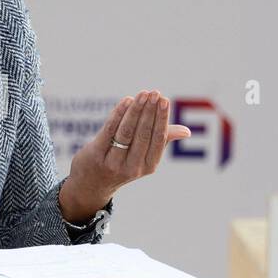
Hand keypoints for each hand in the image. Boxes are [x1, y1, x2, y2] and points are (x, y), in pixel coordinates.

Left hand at [60, 91, 190, 219]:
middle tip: (154, 93)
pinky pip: (109, 130)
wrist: (90, 184)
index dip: (162, 119)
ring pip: (126, 132)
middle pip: (143, 134)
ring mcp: (113, 162)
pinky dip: (118, 114)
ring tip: (142, 94)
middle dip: (149, 111)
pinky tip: (126, 101)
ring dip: (135, 110)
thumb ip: (162, 141)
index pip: (158, 139)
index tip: (165, 100)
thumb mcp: (143, 157)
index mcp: (148, 166)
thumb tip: (186, 132)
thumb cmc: (122, 163)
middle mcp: (132, 167)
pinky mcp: (95, 155)